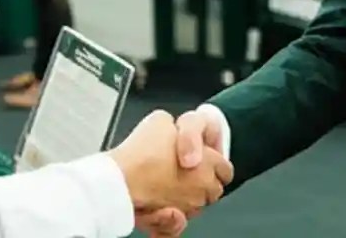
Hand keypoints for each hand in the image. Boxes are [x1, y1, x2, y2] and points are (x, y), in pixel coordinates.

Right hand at [134, 109, 227, 234]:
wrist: (119, 180)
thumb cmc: (141, 154)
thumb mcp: (161, 120)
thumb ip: (177, 128)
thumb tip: (172, 130)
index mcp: (209, 163)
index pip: (225, 167)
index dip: (215, 161)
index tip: (206, 159)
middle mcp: (202, 188)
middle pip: (214, 189)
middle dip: (204, 181)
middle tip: (188, 172)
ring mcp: (187, 207)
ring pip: (195, 205)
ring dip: (187, 197)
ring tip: (169, 185)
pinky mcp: (169, 223)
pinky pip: (176, 225)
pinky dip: (171, 219)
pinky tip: (162, 208)